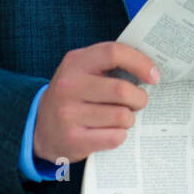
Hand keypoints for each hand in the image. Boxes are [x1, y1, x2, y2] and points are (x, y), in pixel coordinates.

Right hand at [33, 41, 159, 165]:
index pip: (114, 53)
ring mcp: (69, 114)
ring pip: (121, 116)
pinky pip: (115, 137)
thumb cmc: (73, 94)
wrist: (40, 126)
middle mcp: (69, 86)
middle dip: (140, 98)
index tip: (153, 76)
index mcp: (75, 62)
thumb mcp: (82, 70)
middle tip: (140, 101)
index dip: (139, 62)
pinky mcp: (74, 140)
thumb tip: (150, 68)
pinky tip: (111, 131)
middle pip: (122, 90)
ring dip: (129, 118)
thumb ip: (109, 63)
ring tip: (122, 117)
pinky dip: (120, 135)